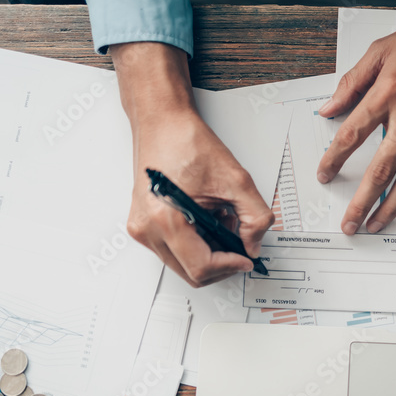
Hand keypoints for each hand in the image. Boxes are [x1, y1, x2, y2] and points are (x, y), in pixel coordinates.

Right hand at [112, 42, 273, 286]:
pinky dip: (195, 245)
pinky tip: (207, 221)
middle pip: (191, 273)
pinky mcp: (142, 226)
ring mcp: (141, 229)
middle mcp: (147, 229)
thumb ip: (254, 218)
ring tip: (222, 224)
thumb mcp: (236, 179)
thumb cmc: (187, 142)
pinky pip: (173, 251)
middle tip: (240, 243)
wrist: (162, 122)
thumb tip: (253, 245)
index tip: (246, 258)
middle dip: (221, 263)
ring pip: (182, 265)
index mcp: (166, 219)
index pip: (201, 267)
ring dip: (208, 254)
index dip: (230, 266)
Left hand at [317, 0, 395, 234]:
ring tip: (377, 225)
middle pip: (381, 169)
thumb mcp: (382, 49)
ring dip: (393, 206)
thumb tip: (329, 108)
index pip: (352, 135)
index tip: (324, 175)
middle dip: (361, 201)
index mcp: (388, 93)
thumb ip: (352, 82)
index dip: (334, 159)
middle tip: (349, 223)